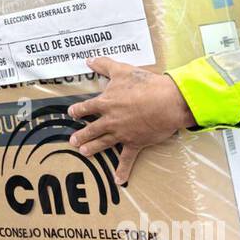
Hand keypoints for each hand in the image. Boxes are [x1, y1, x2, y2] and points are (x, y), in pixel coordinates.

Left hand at [66, 58, 194, 183]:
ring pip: (102, 143)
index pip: (86, 108)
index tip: (72, 113)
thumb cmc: (145, 85)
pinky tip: (117, 180)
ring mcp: (121, 134)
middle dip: (81, 135)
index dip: (78, 111)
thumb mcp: (122, 70)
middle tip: (73, 140)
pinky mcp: (135, 143)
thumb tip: (89, 59)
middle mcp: (110, 120)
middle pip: (91, 129)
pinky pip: (127, 160)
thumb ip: (104, 65)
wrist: (167, 102)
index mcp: (106, 103)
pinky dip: (122, 171)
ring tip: (83, 152)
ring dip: (92, 148)